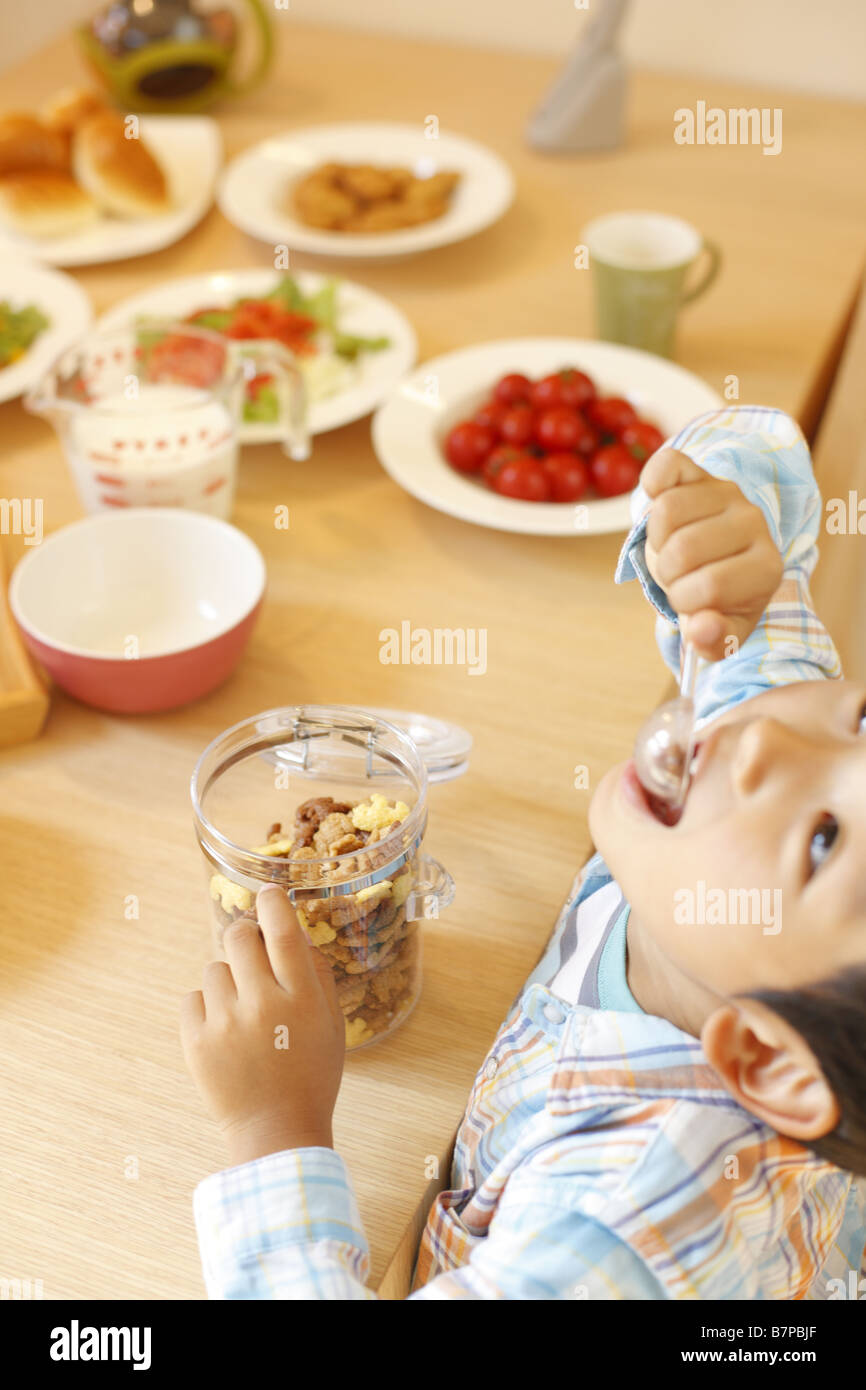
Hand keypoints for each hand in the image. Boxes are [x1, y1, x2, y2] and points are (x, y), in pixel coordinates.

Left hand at [181, 885, 344, 1166]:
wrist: (276, 1130)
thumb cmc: (311, 1073)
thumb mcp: (331, 1021)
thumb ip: (315, 973)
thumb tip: (292, 931)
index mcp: (302, 998)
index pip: (283, 930)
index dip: (273, 903)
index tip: (269, 894)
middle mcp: (263, 1004)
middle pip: (239, 935)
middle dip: (245, 936)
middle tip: (253, 955)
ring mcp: (226, 1023)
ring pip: (214, 968)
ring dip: (228, 980)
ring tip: (242, 1012)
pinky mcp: (196, 1042)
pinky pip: (192, 998)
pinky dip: (206, 1007)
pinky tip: (223, 1029)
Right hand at [641, 447, 782, 661]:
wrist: (723, 553)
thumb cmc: (720, 596)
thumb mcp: (723, 627)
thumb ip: (714, 640)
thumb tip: (700, 628)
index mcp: (766, 568)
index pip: (709, 586)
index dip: (685, 600)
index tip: (690, 600)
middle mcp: (754, 522)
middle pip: (682, 548)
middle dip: (667, 571)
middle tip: (678, 573)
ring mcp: (726, 492)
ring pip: (665, 511)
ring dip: (655, 540)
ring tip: (671, 547)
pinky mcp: (699, 471)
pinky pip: (666, 466)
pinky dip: (652, 483)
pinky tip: (658, 499)